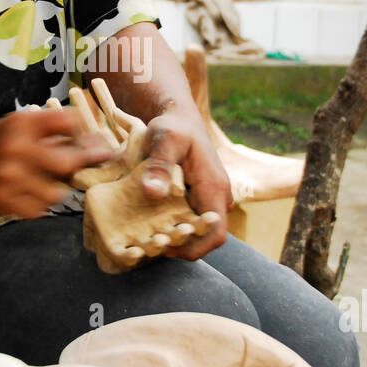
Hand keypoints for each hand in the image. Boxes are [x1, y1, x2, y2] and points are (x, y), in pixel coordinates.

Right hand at [0, 108, 113, 219]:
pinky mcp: (2, 202)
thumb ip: (55, 130)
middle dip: (83, 164)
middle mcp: (14, 149)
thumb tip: (99, 144)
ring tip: (50, 182)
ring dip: (59, 188)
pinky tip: (33, 194)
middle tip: (88, 165)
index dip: (82, 132)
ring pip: (57, 192)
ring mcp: (7, 178)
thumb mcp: (21, 124)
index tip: (85, 140)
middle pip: (68, 162)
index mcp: (21, 123)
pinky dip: (41, 204)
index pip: (70, 122)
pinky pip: (39, 210)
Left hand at [139, 109, 230, 259]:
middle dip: (181, 245)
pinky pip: (191, 219)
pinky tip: (151, 223)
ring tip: (148, 236)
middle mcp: (218, 197)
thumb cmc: (172, 126)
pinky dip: (174, 225)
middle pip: (206, 236)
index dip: (193, 249)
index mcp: (214, 188)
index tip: (164, 247)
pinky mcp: (200, 197)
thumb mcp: (164, 139)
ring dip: (177, 236)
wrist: (179, 117)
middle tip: (149, 243)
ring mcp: (210, 197)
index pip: (215, 234)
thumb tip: (152, 192)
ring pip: (198, 229)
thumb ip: (159, 165)